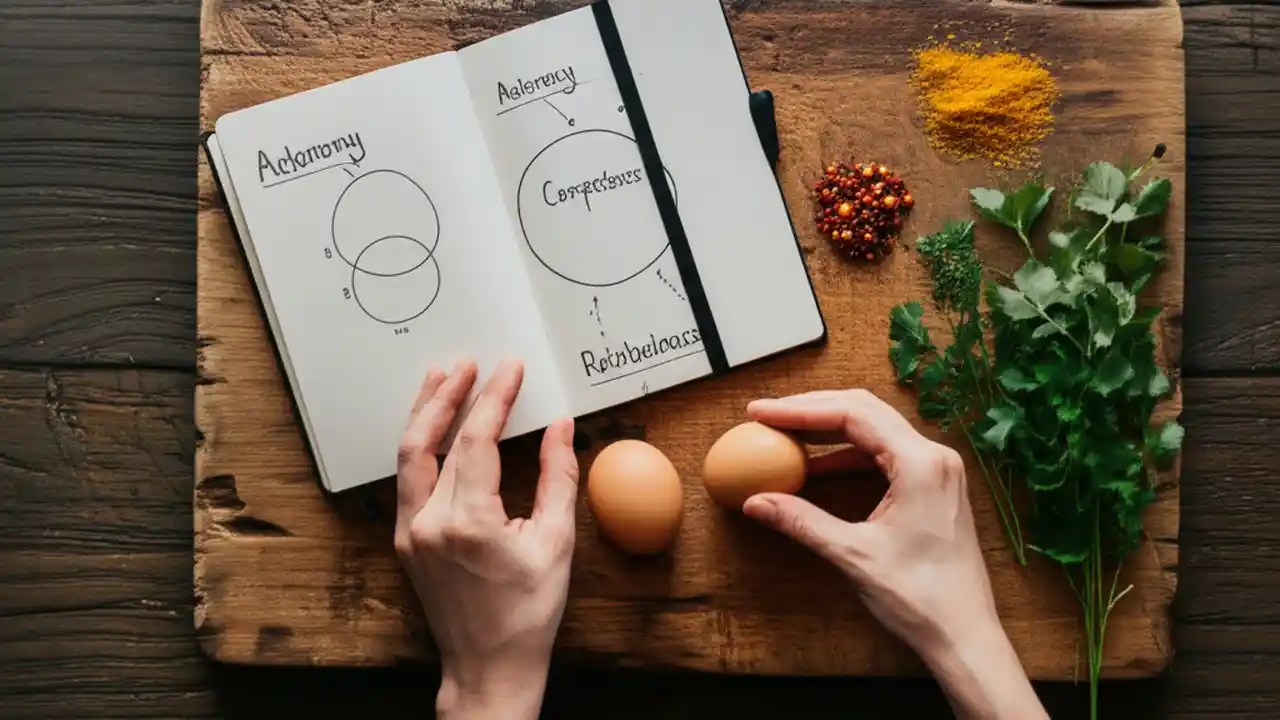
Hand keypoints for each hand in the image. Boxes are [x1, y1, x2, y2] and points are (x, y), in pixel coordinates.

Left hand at [394, 358, 579, 719]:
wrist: (490, 666)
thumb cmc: (528, 613)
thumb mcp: (556, 543)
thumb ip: (558, 478)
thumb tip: (562, 428)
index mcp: (468, 523)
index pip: (476, 440)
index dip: (495, 398)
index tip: (510, 369)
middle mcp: (427, 523)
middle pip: (429, 440)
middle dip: (448, 395)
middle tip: (468, 363)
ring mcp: (409, 533)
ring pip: (407, 456)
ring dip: (425, 414)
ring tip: (440, 379)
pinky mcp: (404, 541)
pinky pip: (406, 479)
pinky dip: (419, 446)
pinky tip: (432, 427)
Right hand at [742, 389, 1046, 719]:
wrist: (964, 635)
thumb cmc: (922, 598)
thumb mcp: (853, 555)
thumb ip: (802, 522)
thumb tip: (756, 502)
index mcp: (920, 464)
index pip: (851, 415)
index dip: (800, 410)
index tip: (761, 412)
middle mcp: (933, 457)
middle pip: (863, 410)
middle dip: (811, 410)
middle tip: (768, 415)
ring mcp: (936, 471)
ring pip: (874, 429)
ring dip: (828, 430)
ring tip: (786, 435)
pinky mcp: (932, 487)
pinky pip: (884, 455)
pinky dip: (847, 455)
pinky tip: (817, 468)